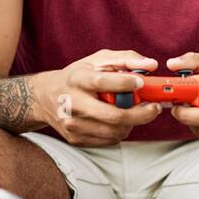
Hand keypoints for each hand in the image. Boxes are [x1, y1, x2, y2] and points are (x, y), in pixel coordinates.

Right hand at [33, 49, 165, 146]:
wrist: (45, 97)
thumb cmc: (77, 76)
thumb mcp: (97, 60)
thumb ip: (125, 59)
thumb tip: (152, 65)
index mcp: (77, 79)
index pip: (101, 82)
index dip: (125, 84)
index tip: (141, 83)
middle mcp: (72, 103)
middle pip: (113, 116)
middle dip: (140, 114)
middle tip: (153, 108)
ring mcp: (72, 124)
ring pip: (114, 131)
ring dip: (131, 124)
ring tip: (131, 113)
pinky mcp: (75, 139)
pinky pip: (108, 140)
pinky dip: (119, 131)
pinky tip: (116, 121)